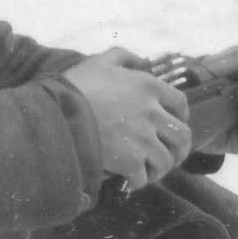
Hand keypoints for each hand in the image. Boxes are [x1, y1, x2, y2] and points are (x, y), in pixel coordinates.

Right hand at [62, 46, 192, 190]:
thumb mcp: (100, 61)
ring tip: (150, 171)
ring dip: (160, 168)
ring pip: (167, 160)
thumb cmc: (76, 86)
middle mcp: (152, 113)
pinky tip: (130, 180)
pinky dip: (139, 181)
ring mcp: (143, 138)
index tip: (175, 124)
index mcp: (149, 87)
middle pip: (182, 135)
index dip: (181, 116)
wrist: (55, 115)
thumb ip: (124, 56)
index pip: (181, 103)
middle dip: (180, 148)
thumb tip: (141, 61)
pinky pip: (144, 177)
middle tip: (172, 155)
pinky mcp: (130, 161)